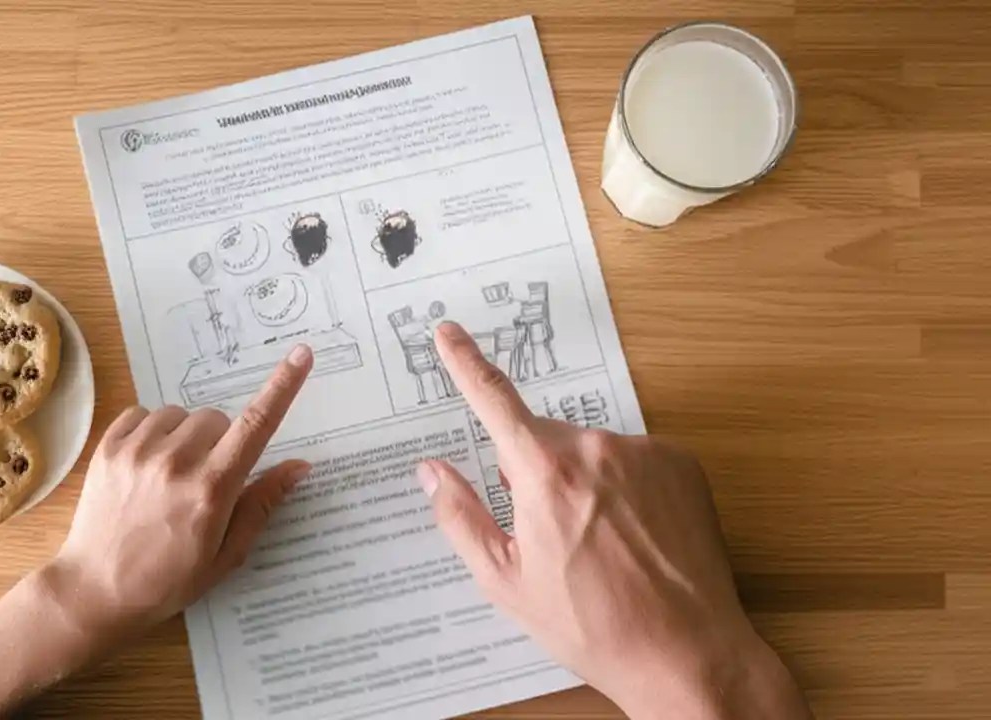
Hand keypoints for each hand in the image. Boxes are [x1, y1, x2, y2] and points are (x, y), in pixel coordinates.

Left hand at [53, 344, 313, 630]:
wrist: (95, 590)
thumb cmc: (168, 580)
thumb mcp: (226, 554)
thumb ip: (262, 504)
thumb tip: (299, 465)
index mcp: (212, 489)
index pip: (257, 425)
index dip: (284, 386)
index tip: (302, 354)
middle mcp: (175, 461)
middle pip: (217, 418)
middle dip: (222, 441)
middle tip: (208, 479)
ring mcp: (137, 451)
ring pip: (181, 414)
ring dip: (186, 435)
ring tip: (173, 475)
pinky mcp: (108, 447)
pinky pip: (143, 413)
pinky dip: (152, 431)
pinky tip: (149, 465)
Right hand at [418, 323, 808, 718]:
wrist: (685, 650)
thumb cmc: (592, 624)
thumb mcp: (505, 580)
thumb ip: (460, 515)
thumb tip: (432, 471)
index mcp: (544, 473)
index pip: (493, 399)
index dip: (464, 362)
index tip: (449, 332)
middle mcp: (596, 448)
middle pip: (542, 439)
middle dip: (533, 473)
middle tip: (549, 536)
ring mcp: (644, 453)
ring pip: (589, 452)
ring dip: (582, 483)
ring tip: (599, 547)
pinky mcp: (680, 463)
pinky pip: (632, 461)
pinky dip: (624, 489)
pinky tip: (631, 537)